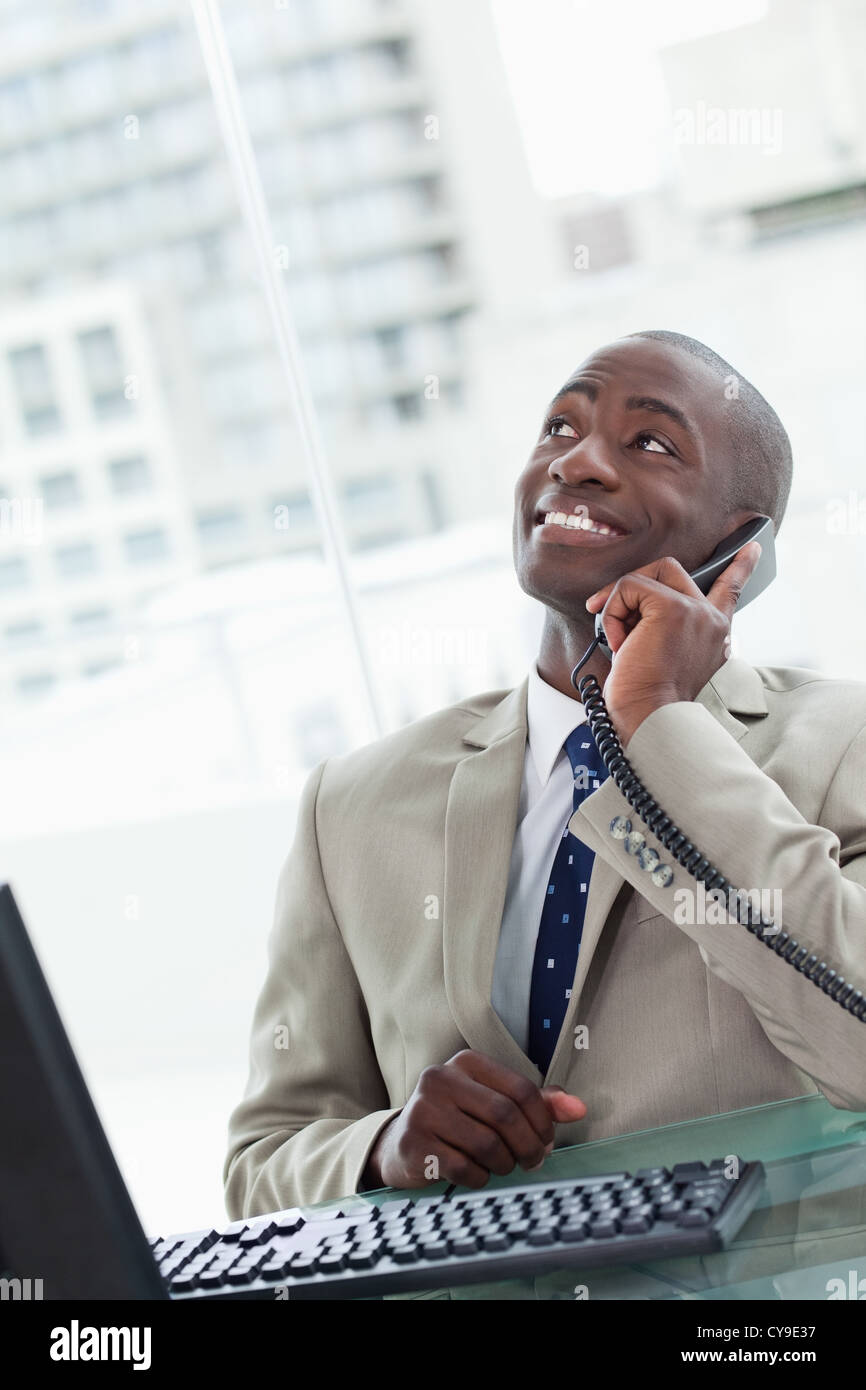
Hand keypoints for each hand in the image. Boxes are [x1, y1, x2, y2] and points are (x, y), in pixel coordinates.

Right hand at [361, 1050, 586, 1190]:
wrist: (402, 1145)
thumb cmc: (458, 1121)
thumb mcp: (493, 1102)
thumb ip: (537, 1103)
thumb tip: (578, 1108)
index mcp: (466, 1062)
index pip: (521, 1088)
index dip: (543, 1120)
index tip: (547, 1141)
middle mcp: (441, 1078)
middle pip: (505, 1115)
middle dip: (528, 1146)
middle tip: (533, 1161)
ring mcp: (423, 1110)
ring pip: (487, 1144)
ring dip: (505, 1164)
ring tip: (504, 1167)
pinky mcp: (414, 1143)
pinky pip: (464, 1167)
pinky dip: (480, 1178)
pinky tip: (479, 1175)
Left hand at [585, 541, 761, 746]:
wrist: (650, 716)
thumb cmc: (648, 698)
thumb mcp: (665, 657)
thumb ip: (665, 628)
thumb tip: (633, 605)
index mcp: (715, 633)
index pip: (730, 591)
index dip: (741, 567)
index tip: (753, 547)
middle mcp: (711, 619)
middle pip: (668, 570)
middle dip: (633, 587)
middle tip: (608, 613)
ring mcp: (695, 610)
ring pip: (646, 575)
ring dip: (619, 606)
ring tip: (621, 641)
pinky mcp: (671, 607)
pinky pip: (628, 587)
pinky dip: (612, 613)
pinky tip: (621, 643)